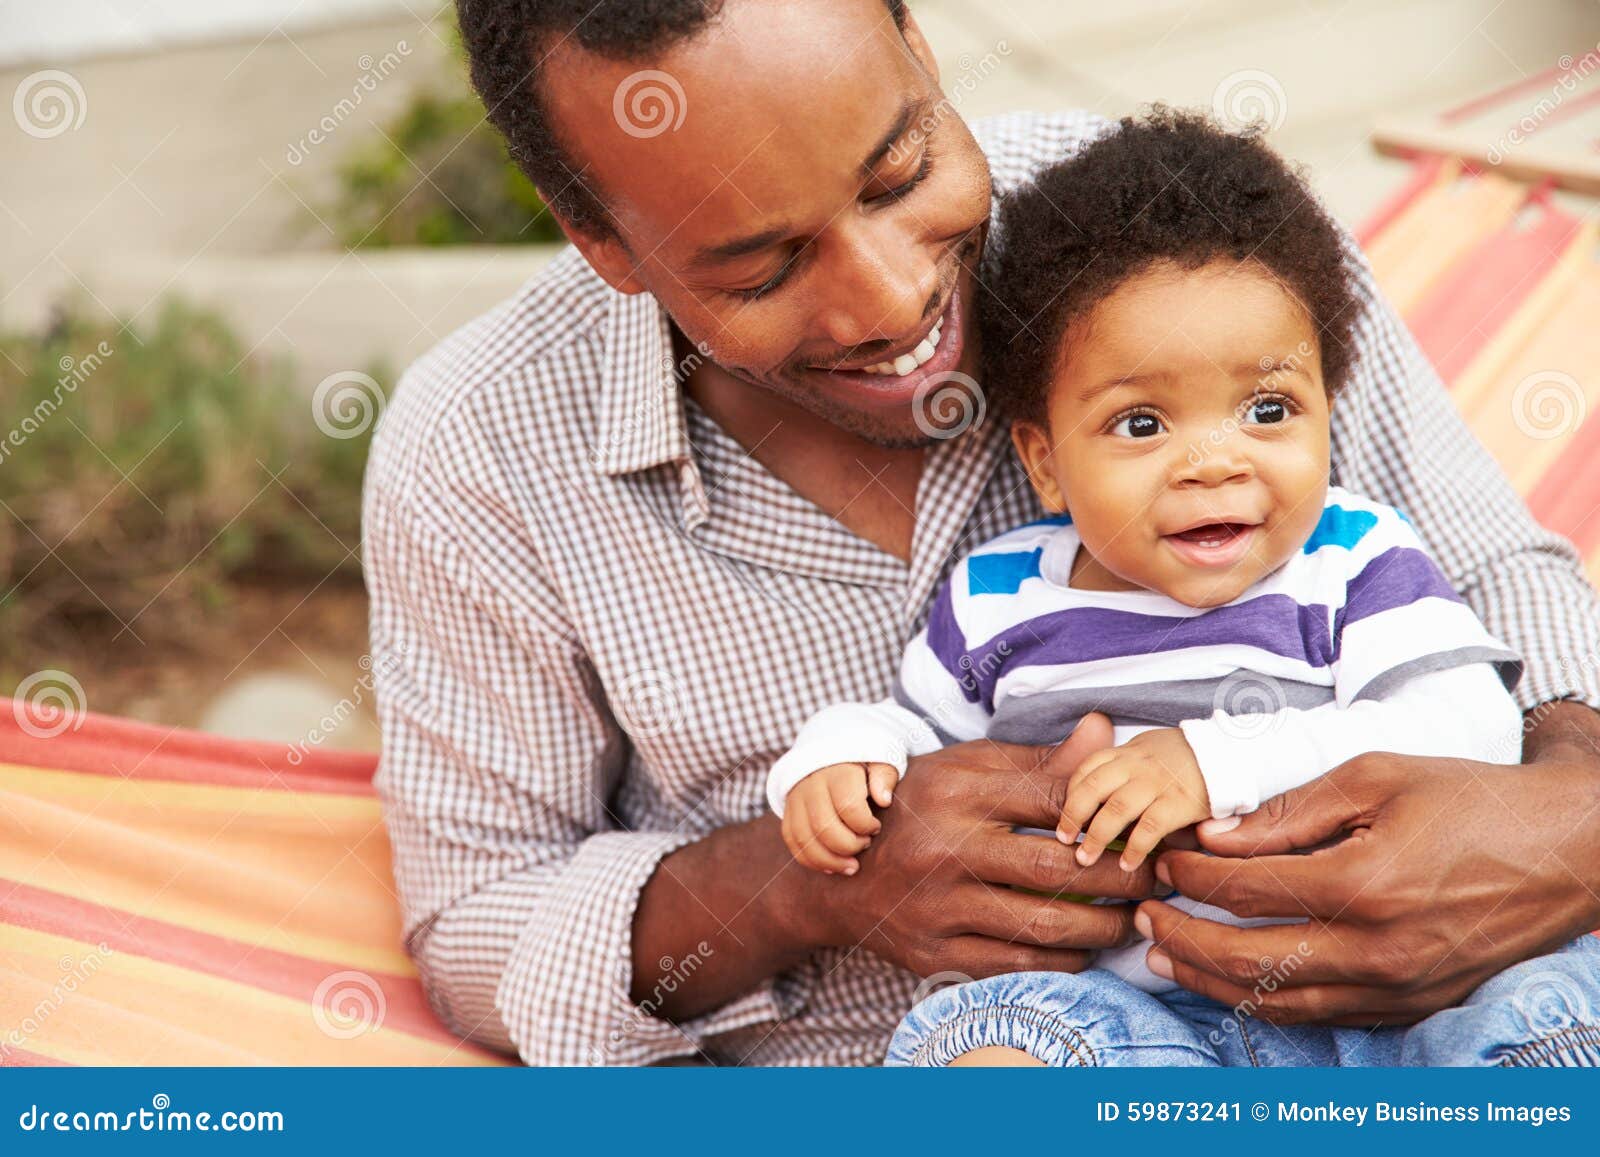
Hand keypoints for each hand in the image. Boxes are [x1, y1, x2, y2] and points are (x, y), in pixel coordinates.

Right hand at [781, 761, 898, 873]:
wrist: (828, 757)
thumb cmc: (861, 765)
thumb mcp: (879, 760)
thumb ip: (884, 776)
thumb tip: (884, 800)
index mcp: (837, 772)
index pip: (848, 806)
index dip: (865, 825)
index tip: (875, 827)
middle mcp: (812, 785)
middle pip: (824, 827)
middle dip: (849, 846)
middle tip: (865, 844)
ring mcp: (796, 800)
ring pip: (805, 840)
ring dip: (830, 861)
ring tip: (852, 866)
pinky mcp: (788, 813)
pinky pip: (793, 842)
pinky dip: (811, 860)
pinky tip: (831, 866)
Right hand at [809, 713, 1163, 980]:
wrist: (843, 878)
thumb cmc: (920, 811)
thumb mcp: (967, 770)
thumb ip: (1037, 760)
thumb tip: (1105, 730)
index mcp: (957, 791)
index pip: (1053, 798)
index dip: (1111, 812)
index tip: (1148, 824)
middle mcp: (945, 847)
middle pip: (1056, 866)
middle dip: (1121, 876)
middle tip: (1157, 878)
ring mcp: (937, 905)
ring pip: (1042, 922)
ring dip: (1102, 927)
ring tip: (1132, 919)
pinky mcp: (934, 952)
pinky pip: (1016, 963)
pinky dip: (1063, 959)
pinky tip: (1086, 948)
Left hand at [1057, 727, 1209, 870]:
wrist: (1233, 752)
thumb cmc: (1188, 758)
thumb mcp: (1150, 749)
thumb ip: (1125, 766)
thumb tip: (1096, 797)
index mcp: (1128, 751)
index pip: (1087, 769)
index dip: (1071, 794)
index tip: (1064, 817)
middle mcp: (1138, 764)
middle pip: (1092, 788)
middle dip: (1072, 815)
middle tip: (1064, 841)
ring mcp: (1158, 782)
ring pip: (1115, 809)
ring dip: (1096, 837)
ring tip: (1084, 860)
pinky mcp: (1180, 802)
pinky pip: (1149, 828)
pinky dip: (1134, 849)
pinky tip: (1126, 866)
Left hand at [1139, 702, 1599, 1024]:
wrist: (1567, 851)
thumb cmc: (1471, 800)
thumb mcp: (1375, 777)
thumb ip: (1289, 812)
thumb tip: (1215, 834)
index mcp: (1365, 883)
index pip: (1246, 889)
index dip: (1192, 875)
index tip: (1164, 858)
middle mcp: (1379, 948)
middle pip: (1248, 959)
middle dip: (1182, 939)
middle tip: (1142, 917)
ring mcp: (1397, 986)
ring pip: (1279, 1001)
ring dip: (1211, 981)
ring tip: (1165, 957)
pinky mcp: (1413, 1003)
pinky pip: (1322, 1014)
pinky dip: (1267, 1001)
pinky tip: (1232, 981)